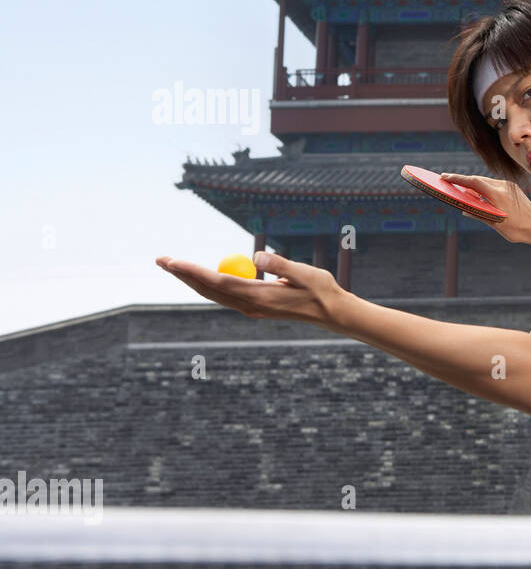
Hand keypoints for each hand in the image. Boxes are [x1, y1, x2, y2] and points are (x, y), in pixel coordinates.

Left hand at [154, 252, 345, 327]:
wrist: (332, 313)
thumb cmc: (322, 290)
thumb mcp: (306, 273)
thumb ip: (280, 263)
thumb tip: (256, 255)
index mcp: (260, 297)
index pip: (219, 281)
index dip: (193, 271)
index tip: (173, 262)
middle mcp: (251, 306)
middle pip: (208, 289)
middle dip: (183, 275)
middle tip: (161, 260)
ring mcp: (251, 309)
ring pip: (213, 294)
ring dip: (192, 280)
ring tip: (174, 266)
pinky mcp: (255, 307)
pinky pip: (224, 295)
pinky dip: (208, 284)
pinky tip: (200, 276)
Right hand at [439, 172, 530, 245]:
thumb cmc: (517, 229)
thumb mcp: (495, 224)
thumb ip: (479, 214)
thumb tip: (465, 210)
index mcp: (498, 194)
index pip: (474, 182)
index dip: (457, 179)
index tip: (444, 177)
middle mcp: (503, 186)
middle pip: (479, 180)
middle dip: (463, 181)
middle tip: (448, 182)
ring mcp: (509, 186)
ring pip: (486, 182)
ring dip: (474, 185)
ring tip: (461, 190)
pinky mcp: (512, 188)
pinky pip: (494, 185)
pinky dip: (484, 188)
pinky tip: (478, 195)